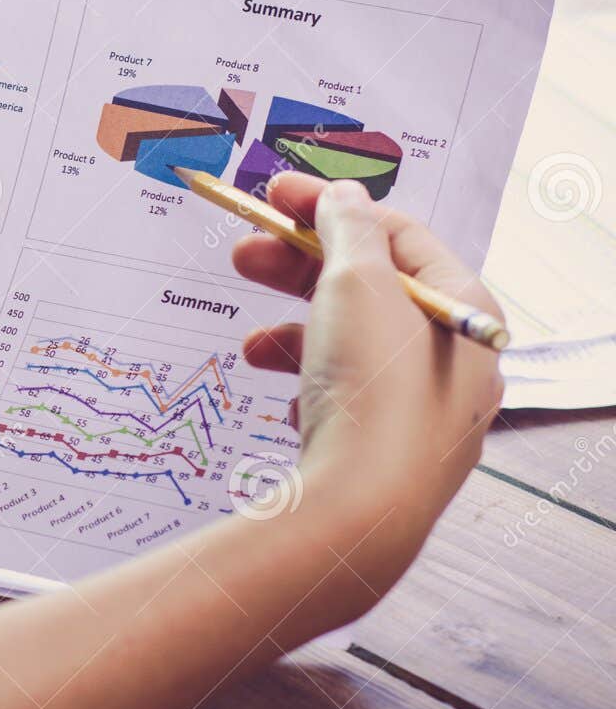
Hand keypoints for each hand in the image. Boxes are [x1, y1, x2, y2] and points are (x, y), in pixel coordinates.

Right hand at [231, 173, 504, 603]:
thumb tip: (344, 197)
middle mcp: (456, 361)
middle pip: (371, 292)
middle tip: (243, 254)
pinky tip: (282, 406)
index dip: (332, 209)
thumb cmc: (371, 390)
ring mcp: (424, 413)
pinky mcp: (389, 455)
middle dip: (300, 269)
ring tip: (250, 347)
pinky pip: (345, 404)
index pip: (399, 238)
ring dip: (294, 334)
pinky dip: (307, 391)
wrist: (359, 512)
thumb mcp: (355, 283)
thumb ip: (347, 229)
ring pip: (352, 350)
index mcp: (465, 310)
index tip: (274, 197)